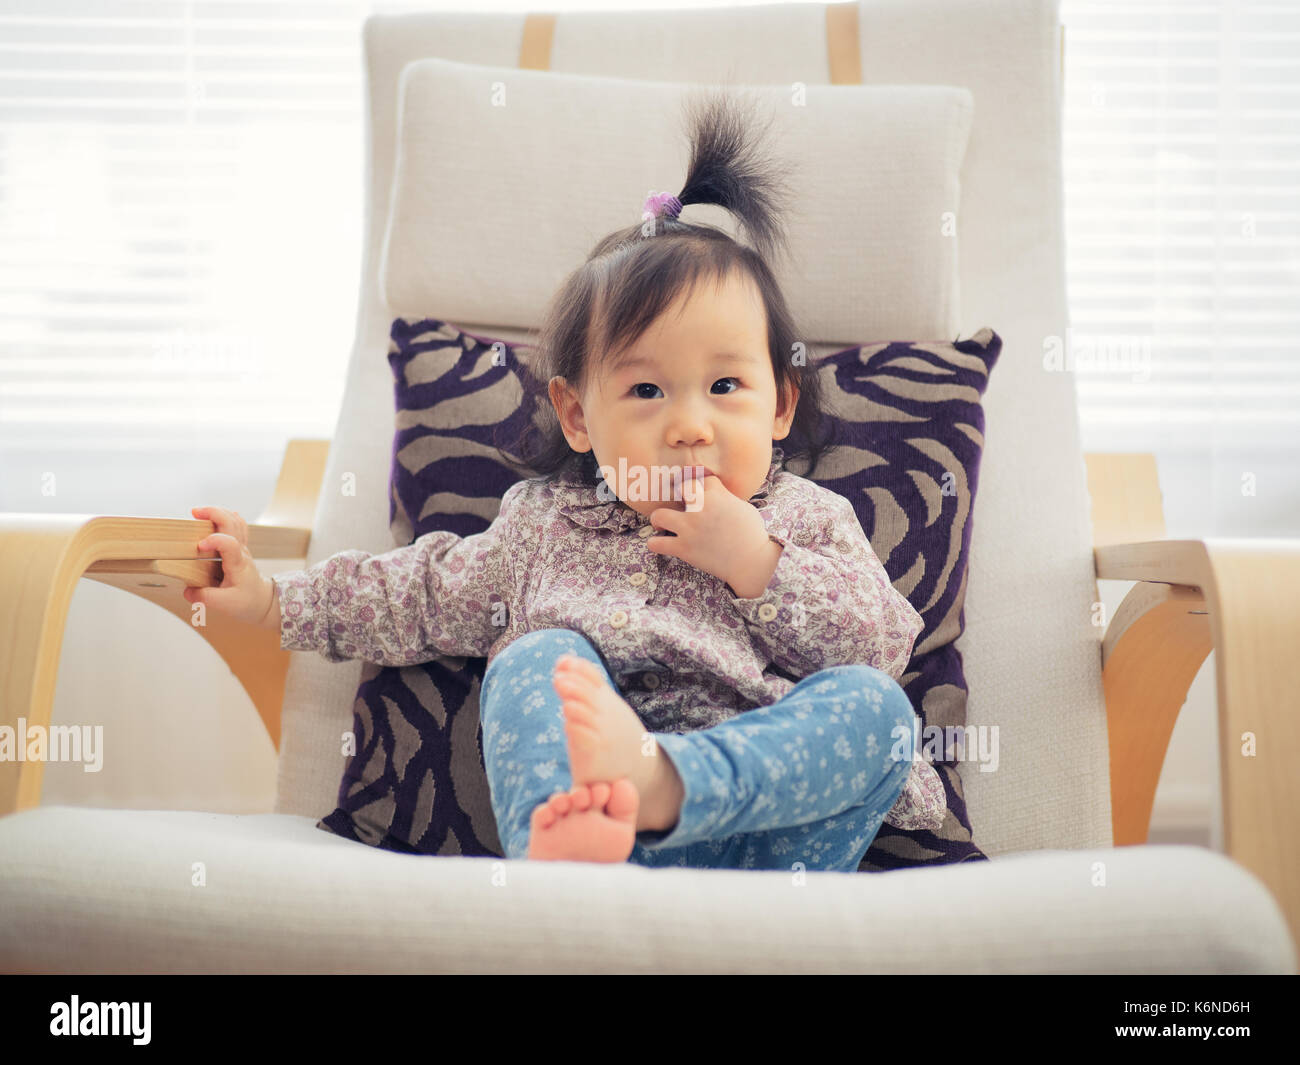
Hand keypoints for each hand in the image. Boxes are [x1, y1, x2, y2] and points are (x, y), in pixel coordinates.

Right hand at [184, 507, 271, 625]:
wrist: (263, 601)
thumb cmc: (247, 602)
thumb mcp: (225, 605)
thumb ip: (205, 597)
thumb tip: (187, 590)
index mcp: (238, 563)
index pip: (229, 543)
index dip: (214, 540)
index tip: (199, 546)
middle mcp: (241, 551)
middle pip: (232, 523)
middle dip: (214, 513)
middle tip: (194, 512)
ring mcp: (241, 548)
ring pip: (235, 521)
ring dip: (218, 512)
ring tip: (200, 512)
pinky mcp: (238, 549)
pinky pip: (236, 526)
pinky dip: (226, 517)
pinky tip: (217, 514)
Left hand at [645, 468, 771, 587]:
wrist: (752, 562)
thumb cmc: (752, 535)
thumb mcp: (742, 507)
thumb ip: (725, 498)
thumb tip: (715, 496)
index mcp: (718, 495)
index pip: (702, 479)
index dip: (703, 488)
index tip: (705, 497)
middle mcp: (701, 508)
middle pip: (680, 488)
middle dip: (681, 496)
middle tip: (682, 507)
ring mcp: (690, 528)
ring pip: (659, 515)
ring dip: (659, 519)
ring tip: (663, 525)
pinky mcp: (684, 549)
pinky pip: (656, 544)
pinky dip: (655, 544)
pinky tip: (662, 544)